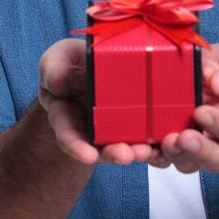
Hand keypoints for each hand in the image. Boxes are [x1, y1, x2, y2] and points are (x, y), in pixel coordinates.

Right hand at [38, 38, 159, 165]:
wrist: (86, 64)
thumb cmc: (67, 64)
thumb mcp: (55, 63)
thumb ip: (55, 72)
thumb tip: (69, 80)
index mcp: (66, 115)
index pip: (69, 134)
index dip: (76, 146)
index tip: (88, 156)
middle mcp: (89, 126)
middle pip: (100, 146)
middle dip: (113, 152)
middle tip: (126, 156)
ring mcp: (113, 125)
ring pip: (124, 143)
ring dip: (136, 150)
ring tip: (147, 151)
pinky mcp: (135, 119)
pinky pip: (145, 133)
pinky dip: (153, 140)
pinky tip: (162, 144)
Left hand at [154, 42, 218, 173]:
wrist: (206, 78)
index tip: (201, 112)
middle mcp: (214, 138)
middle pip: (215, 159)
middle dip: (199, 151)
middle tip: (184, 138)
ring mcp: (189, 144)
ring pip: (185, 162)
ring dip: (173, 154)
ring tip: (164, 141)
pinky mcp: (165, 143)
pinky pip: (159, 157)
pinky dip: (149, 154)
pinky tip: (141, 147)